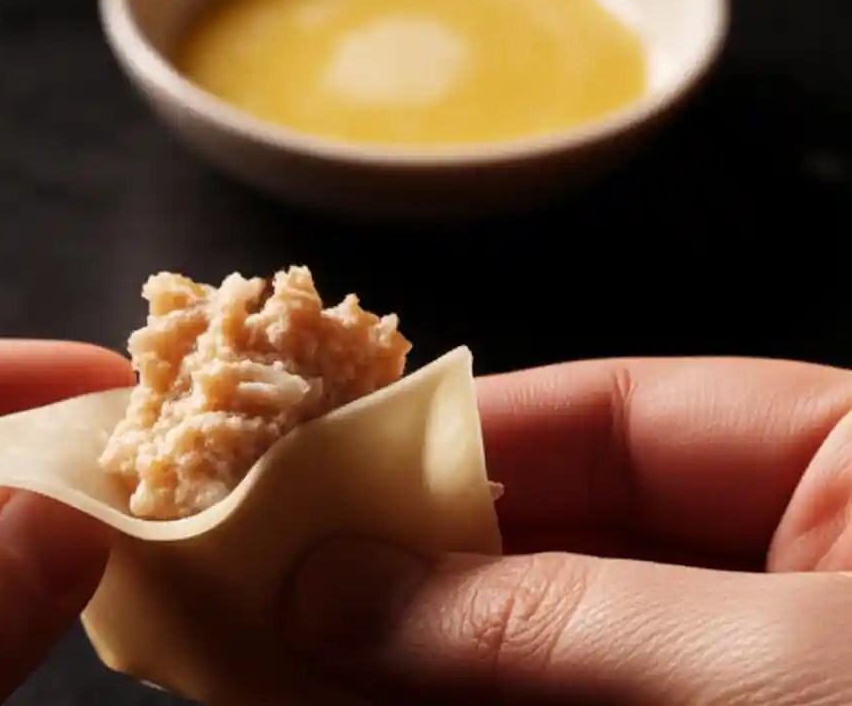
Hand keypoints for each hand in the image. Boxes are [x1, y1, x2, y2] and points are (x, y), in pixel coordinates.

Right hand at [284, 357, 851, 703]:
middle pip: (559, 530)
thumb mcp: (763, 667)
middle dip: (422, 564)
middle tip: (292, 584)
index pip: (612, 413)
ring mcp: (739, 661)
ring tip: (303, 655)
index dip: (459, 437)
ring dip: (426, 656)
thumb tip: (344, 590)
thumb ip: (552, 619)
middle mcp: (784, 556)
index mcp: (839, 462)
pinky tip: (378, 704)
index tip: (327, 471)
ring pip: (547, 638)